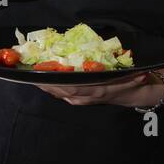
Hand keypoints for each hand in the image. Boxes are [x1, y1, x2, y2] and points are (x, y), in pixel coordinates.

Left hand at [39, 67, 163, 107]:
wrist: (131, 97)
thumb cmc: (130, 83)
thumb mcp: (132, 76)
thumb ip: (132, 74)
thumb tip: (132, 62)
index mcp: (97, 91)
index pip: (74, 88)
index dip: (58, 82)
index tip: (46, 74)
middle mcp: (86, 97)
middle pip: (60, 91)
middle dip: (44, 82)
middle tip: (30, 72)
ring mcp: (81, 100)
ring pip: (58, 93)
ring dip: (44, 85)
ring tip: (30, 75)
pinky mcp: (77, 100)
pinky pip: (60, 94)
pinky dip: (50, 87)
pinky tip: (41, 80)